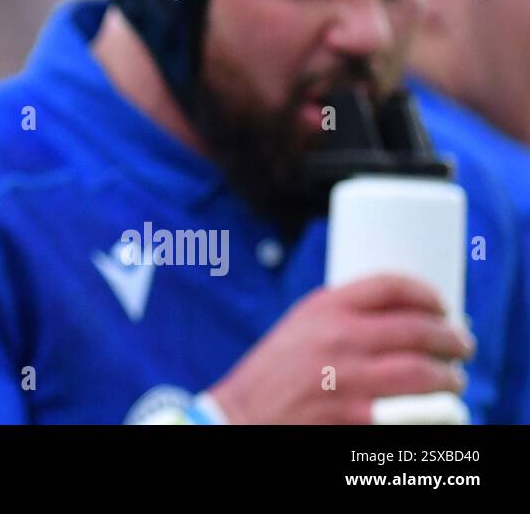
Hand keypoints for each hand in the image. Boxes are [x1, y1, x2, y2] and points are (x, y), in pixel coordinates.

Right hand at [207, 274, 474, 423]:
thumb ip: (341, 316)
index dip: (427, 293)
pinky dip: (432, 410)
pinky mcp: (358, 419)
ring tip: (454, 378)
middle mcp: (339, 339)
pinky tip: (437, 408)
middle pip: (417, 329)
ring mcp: (350, 380)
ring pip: (423, 372)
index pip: (391, 287)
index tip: (442, 305)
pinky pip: (411, 412)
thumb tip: (399, 314)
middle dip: (452, 337)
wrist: (243, 415)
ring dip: (449, 376)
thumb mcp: (300, 326)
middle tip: (463, 344)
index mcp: (324, 308)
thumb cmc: (274, 371)